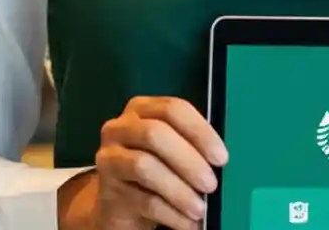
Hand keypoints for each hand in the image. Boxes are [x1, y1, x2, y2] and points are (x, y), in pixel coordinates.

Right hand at [59, 96, 228, 229]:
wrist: (121, 202)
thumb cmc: (156, 170)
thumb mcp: (173, 151)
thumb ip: (193, 146)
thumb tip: (221, 161)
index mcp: (142, 110)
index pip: (173, 109)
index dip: (200, 132)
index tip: (221, 157)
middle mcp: (121, 128)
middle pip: (156, 134)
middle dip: (189, 161)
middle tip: (211, 184)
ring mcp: (110, 158)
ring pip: (145, 166)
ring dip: (179, 190)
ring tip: (200, 208)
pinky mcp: (108, 190)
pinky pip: (143, 200)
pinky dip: (171, 214)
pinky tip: (188, 223)